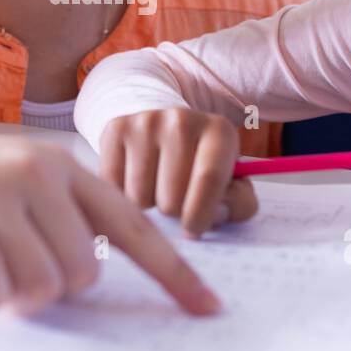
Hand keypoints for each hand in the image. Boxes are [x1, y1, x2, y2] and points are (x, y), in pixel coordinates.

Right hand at [0, 122, 219, 316]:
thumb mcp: (14, 183)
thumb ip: (58, 220)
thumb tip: (94, 281)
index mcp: (59, 165)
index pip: (132, 226)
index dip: (172, 273)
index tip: (207, 309)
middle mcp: (32, 171)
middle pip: (84, 272)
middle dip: (52, 289)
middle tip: (10, 270)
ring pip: (40, 283)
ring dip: (12, 295)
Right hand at [99, 109, 258, 237]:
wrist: (165, 129)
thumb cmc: (202, 167)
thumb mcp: (232, 183)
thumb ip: (238, 205)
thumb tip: (213, 216)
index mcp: (219, 131)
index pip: (209, 179)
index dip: (200, 215)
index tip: (192, 230)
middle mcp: (182, 119)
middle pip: (171, 197)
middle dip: (173, 212)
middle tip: (176, 200)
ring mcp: (146, 122)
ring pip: (139, 197)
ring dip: (148, 205)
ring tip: (157, 188)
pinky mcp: (117, 128)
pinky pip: (113, 186)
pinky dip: (123, 195)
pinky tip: (135, 180)